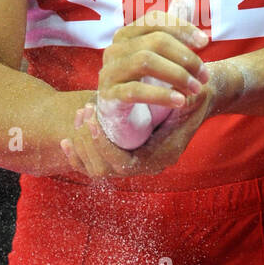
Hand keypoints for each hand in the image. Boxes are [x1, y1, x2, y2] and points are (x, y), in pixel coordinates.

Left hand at [60, 74, 219, 178]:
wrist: (196, 99)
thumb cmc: (194, 97)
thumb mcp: (192, 96)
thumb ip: (184, 99)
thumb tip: (180, 95)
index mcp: (160, 156)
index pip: (123, 163)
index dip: (103, 144)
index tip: (93, 119)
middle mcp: (146, 165)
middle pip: (104, 169)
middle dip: (87, 144)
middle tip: (83, 113)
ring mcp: (134, 161)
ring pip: (96, 169)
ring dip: (82, 146)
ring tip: (80, 115)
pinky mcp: (123, 154)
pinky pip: (94, 165)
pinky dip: (79, 156)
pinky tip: (67, 138)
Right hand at [96, 6, 209, 116]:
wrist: (123, 121)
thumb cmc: (145, 84)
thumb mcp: (160, 55)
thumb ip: (172, 27)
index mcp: (127, 35)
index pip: (155, 20)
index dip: (182, 28)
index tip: (205, 42)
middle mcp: (114, 49)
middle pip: (155, 41)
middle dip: (186, 57)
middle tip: (204, 76)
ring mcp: (109, 72)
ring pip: (145, 62)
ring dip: (178, 75)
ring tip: (196, 89)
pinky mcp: (109, 96)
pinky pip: (135, 91)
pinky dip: (161, 95)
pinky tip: (180, 101)